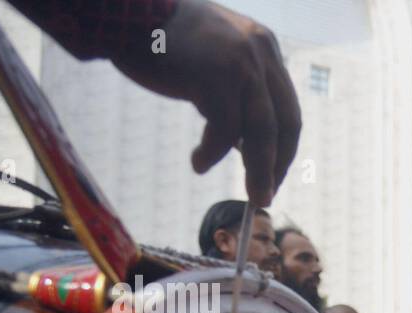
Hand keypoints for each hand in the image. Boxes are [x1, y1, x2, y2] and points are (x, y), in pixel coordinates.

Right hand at [109, 0, 300, 206]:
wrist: (123, 12)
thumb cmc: (161, 40)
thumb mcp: (214, 59)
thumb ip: (236, 91)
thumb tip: (246, 144)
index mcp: (264, 46)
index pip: (287, 108)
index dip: (285, 148)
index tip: (275, 175)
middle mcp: (261, 52)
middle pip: (284, 123)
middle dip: (278, 166)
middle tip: (266, 196)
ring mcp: (242, 63)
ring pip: (263, 132)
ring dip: (259, 171)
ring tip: (252, 196)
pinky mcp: (217, 76)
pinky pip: (225, 131)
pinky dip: (213, 154)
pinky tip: (199, 163)